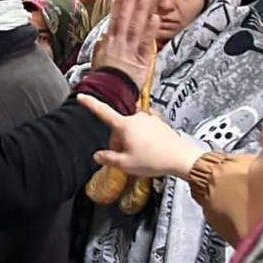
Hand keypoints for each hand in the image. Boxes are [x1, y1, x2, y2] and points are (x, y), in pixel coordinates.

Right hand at [78, 94, 202, 178]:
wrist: (180, 158)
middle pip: (118, 127)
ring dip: (130, 140)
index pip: (103, 112)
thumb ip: (108, 158)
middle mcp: (136, 118)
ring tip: (139, 156)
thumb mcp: (125, 164)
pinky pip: (144, 129)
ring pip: (131, 129)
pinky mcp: (158, 123)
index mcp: (125, 125)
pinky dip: (142, 139)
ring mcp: (148, 119)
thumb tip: (98, 155)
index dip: (90, 104)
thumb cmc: (154, 160)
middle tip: (125, 157)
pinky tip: (149, 151)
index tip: (82, 97)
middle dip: (118, 141)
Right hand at [91, 0, 158, 91]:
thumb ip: (102, 48)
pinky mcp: (140, 60)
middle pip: (125, 18)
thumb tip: (104, 38)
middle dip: (130, 1)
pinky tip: (155, 18)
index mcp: (108, 42)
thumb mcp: (97, 61)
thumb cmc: (101, 80)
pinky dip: (150, 30)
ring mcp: (129, 50)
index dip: (120, 3)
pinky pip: (145, 43)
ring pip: (135, 26)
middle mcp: (118, 43)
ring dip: (141, 10)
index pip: (115, 18)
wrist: (106, 93)